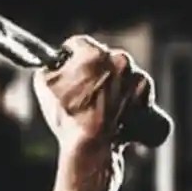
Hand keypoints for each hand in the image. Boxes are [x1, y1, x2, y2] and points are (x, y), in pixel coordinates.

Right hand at [33, 35, 152, 148]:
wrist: (93, 146)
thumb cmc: (68, 117)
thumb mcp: (43, 87)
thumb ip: (47, 69)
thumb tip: (51, 67)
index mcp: (92, 52)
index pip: (77, 44)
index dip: (67, 57)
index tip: (64, 68)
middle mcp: (119, 59)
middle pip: (101, 59)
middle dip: (92, 72)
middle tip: (80, 93)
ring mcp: (137, 77)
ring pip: (120, 74)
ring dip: (110, 85)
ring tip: (97, 107)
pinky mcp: (148, 96)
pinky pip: (135, 91)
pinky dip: (126, 99)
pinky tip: (113, 113)